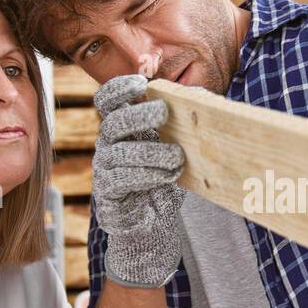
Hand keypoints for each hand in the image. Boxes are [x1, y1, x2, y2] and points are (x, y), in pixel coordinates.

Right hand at [91, 74, 185, 287]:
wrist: (153, 223)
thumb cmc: (163, 179)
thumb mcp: (175, 148)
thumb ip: (183, 123)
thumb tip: (203, 96)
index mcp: (120, 128)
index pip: (106, 99)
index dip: (119, 88)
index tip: (142, 84)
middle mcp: (106, 145)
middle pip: (113, 122)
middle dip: (139, 114)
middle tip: (164, 113)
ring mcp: (104, 169)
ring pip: (119, 152)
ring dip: (152, 152)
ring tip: (177, 157)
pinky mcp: (107, 193)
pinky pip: (121, 179)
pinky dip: (147, 175)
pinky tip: (167, 177)